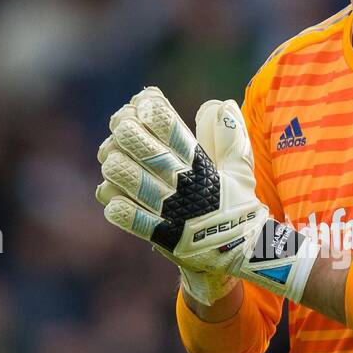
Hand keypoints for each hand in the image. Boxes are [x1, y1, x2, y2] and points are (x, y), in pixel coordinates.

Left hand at [95, 87, 320, 303]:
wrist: (243, 253)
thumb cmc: (236, 207)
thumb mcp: (240, 169)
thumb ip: (230, 137)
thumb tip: (221, 105)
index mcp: (202, 168)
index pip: (177, 135)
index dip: (157, 114)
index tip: (145, 100)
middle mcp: (185, 187)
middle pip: (150, 154)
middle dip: (129, 135)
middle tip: (120, 126)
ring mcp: (173, 212)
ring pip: (135, 183)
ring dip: (119, 168)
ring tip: (110, 159)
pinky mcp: (164, 236)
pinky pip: (134, 221)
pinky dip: (120, 209)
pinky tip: (111, 198)